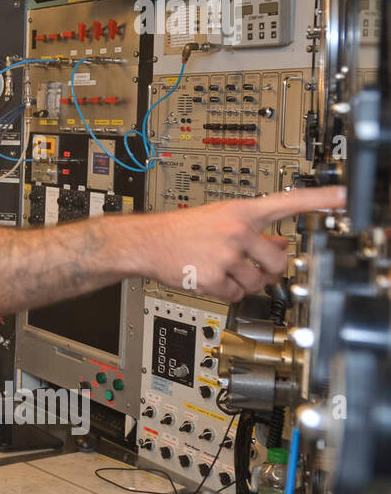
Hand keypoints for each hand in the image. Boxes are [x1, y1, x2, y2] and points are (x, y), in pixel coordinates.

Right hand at [144, 186, 344, 301]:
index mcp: (242, 211)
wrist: (147, 242)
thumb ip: (253, 228)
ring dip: (244, 282)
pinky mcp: (215, 277)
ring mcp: (227, 255)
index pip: (289, 202)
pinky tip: (210, 277)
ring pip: (258, 282)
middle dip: (269, 268)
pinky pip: (237, 295)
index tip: (345, 198)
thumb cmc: (181, 229)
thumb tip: (280, 241)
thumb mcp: (220, 218)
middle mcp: (238, 231)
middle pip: (279, 260)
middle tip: (251, 265)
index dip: (321, 200)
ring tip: (222, 269)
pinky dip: (226, 292)